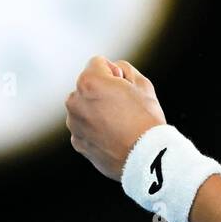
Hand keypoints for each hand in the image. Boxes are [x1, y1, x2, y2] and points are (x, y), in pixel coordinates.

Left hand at [65, 55, 166, 180]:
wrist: (146, 157)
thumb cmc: (146, 119)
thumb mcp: (142, 84)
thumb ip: (124, 69)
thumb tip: (113, 71)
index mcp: (89, 82)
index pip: (98, 63)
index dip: (116, 73)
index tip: (125, 87)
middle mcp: (75, 101)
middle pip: (88, 86)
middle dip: (102, 91)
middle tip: (124, 107)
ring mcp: (74, 124)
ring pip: (85, 107)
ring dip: (97, 110)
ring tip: (120, 124)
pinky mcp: (77, 142)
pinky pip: (85, 128)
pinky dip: (95, 130)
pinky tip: (113, 137)